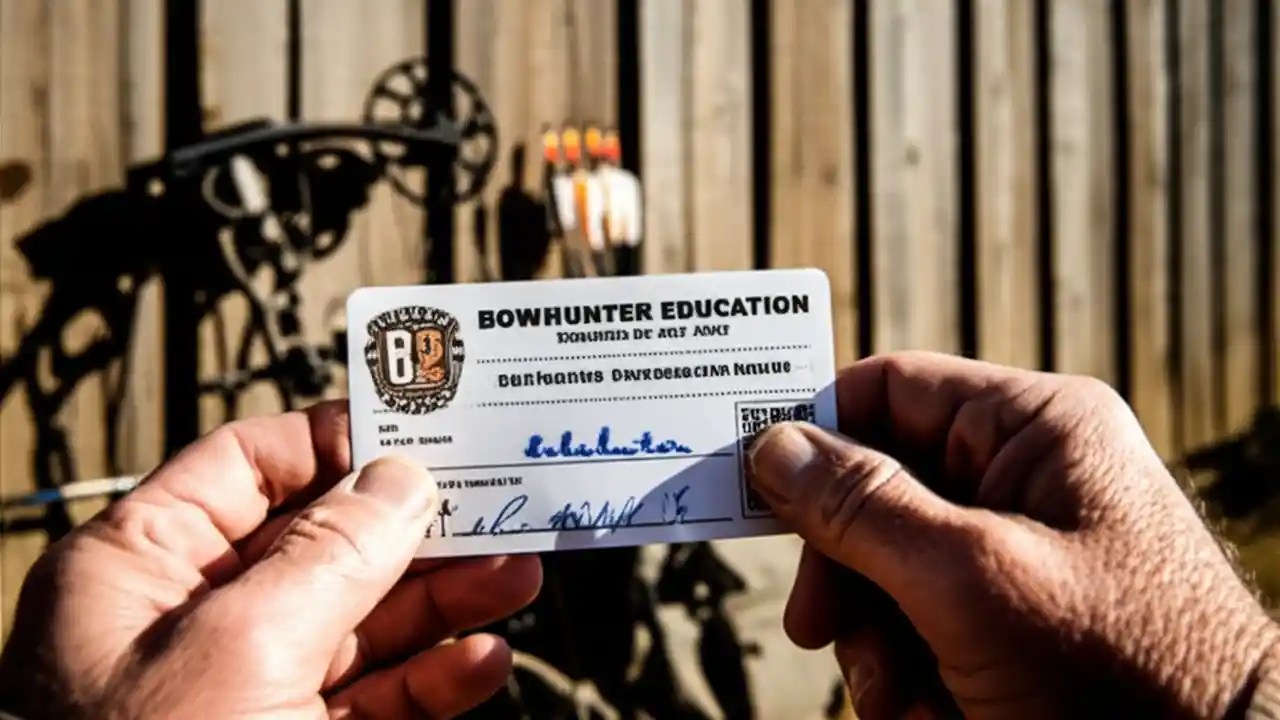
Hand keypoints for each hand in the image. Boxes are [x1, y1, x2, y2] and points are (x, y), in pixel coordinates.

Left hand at [0, 400, 541, 718]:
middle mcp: (187, 626)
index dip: (339, 441)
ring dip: (443, 603)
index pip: (246, 465)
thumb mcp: (239, 649)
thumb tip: (398, 481)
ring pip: (359, 623)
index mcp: (137, 573)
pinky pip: (372, 702)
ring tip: (517, 578)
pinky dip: (432, 684)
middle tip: (497, 509)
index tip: (427, 432)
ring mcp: (240, 696)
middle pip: (321, 544)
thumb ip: (329, 553)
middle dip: (415, 530)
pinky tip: (483, 664)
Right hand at [747, 351, 1279, 718]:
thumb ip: (864, 507)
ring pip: (888, 571)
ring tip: (907, 698)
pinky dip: (912, 678)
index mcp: (1034, 429)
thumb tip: (774, 447)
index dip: (816, 431)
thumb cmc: (1121, 668)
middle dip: (847, 572)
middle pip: (876, 491)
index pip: (892, 389)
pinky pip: (921, 627)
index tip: (752, 484)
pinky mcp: (1011, 621)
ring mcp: (1017, 553)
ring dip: (876, 642)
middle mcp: (1023, 479)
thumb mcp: (970, 578)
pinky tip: (938, 714)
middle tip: (816, 626)